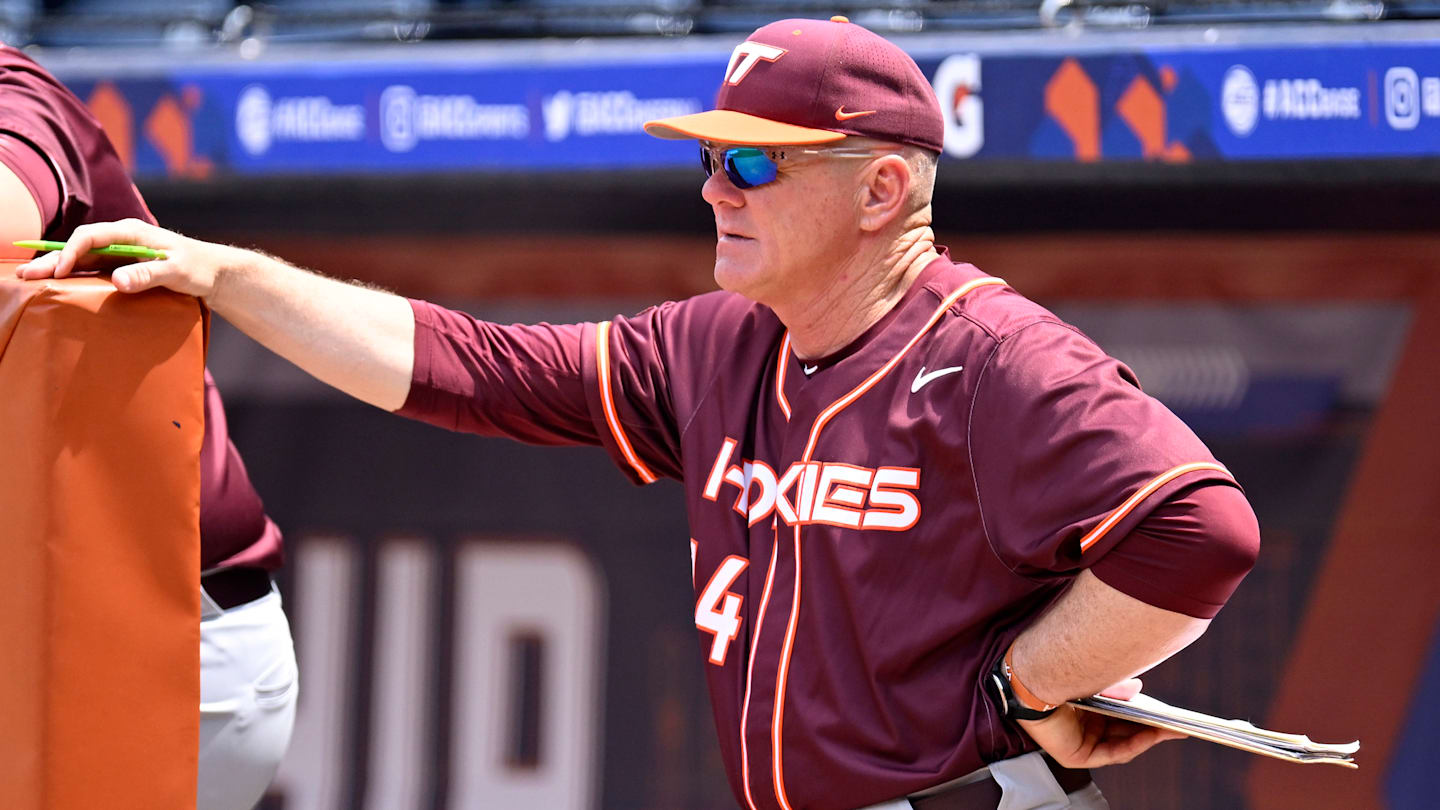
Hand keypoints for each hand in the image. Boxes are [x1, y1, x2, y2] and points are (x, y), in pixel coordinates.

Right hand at [14, 218, 240, 299]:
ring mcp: (120, 253)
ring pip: (81, 258)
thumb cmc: (198, 268)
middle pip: (78, 246)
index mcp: (131, 232)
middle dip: (51, 259)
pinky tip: (55, 285)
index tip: (59, 272)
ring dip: (56, 268)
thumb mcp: (177, 271)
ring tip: (29, 280)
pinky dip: (72, 275)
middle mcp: (121, 239)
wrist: (213, 273)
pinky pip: (91, 269)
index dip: (71, 252)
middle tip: (23, 274)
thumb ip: (149, 274)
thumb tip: (118, 281)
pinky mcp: (122, 266)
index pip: (91, 236)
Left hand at [1016, 678, 1183, 768]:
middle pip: (1123, 732)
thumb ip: (1117, 688)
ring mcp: (1079, 740)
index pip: (1119, 716)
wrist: (1032, 680)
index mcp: (1084, 706)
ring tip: (1169, 730)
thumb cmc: (1057, 675)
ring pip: (1120, 744)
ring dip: (1146, 738)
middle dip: (1151, 729)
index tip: (1165, 712)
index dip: (1143, 716)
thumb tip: (1138, 689)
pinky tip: (1149, 736)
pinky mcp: (1076, 755)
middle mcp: (1082, 724)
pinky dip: (1132, 746)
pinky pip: (1110, 754)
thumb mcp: (1096, 681)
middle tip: (1175, 725)